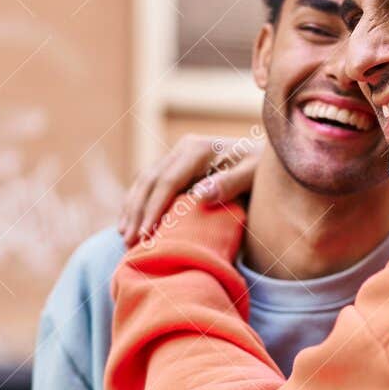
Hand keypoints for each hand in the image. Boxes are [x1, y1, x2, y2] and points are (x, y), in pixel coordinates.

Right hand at [118, 133, 260, 244]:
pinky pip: (149, 183)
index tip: (146, 235)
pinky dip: (136, 202)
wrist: (264, 158)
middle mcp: (183, 148)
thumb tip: (199, 194)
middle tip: (130, 241)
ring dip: (131, 208)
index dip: (153, 209)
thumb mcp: (253, 176)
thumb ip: (229, 184)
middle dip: (137, 212)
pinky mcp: (175, 164)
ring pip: (144, 181)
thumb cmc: (261, 171)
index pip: (167, 181)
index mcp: (198, 149)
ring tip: (124, 236)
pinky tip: (129, 221)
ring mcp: (177, 154)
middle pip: (150, 181)